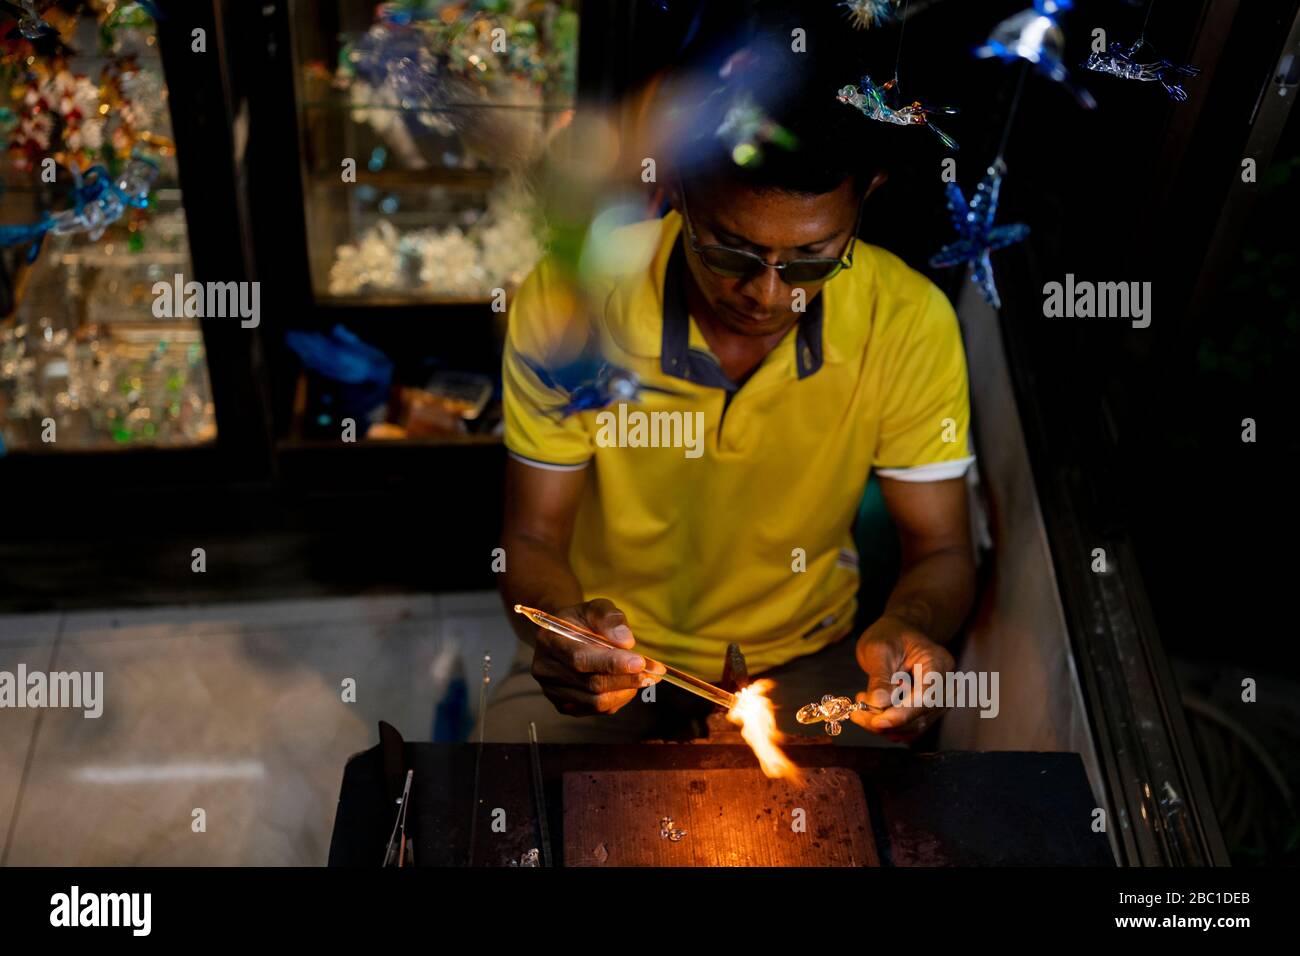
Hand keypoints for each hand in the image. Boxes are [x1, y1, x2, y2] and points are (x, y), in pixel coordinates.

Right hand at [530, 598, 663, 715]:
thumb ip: (610, 619)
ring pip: (596, 701)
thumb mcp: (597, 608)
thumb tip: (625, 642)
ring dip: (625, 691)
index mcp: (549, 640)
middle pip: (591, 684)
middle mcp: (545, 668)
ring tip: (642, 677)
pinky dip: (617, 699)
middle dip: (626, 679)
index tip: (641, 662)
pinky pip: (595, 710)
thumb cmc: (584, 620)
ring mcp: (552, 690)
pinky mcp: (562, 705)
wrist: (565, 634)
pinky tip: (627, 685)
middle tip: (653, 673)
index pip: (581, 659)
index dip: (613, 663)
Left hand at [851, 613, 955, 743]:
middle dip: (887, 721)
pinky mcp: (925, 711)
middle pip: (919, 717)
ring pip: (912, 727)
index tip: (877, 721)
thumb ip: (880, 678)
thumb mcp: (879, 649)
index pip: (925, 698)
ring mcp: (937, 701)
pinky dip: (888, 725)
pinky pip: (908, 727)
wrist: (897, 635)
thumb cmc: (889, 636)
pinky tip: (870, 710)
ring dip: (884, 724)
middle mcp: (944, 686)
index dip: (902, 714)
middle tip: (857, 713)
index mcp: (938, 664)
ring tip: (861, 705)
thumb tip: (879, 704)